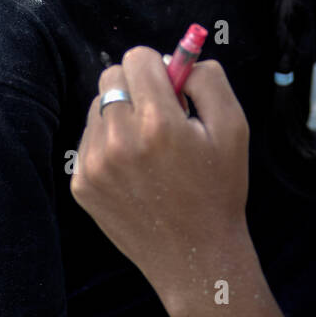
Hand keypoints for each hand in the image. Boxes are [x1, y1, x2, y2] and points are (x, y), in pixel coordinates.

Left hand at [72, 48, 250, 306]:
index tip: (171, 85)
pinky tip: (135, 168)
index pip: (137, 57)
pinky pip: (89, 139)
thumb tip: (178, 59)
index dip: (159, 66)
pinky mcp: (81, 185)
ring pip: (98, 106)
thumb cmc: (219, 190)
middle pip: (111, 76)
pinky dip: (109, 142)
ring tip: (148, 145)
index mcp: (158, 123)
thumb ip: (208, 79)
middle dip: (136, 84)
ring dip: (121, 112)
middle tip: (160, 111)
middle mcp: (119, 141)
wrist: (196, 258)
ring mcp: (94, 165)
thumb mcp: (234, 127)